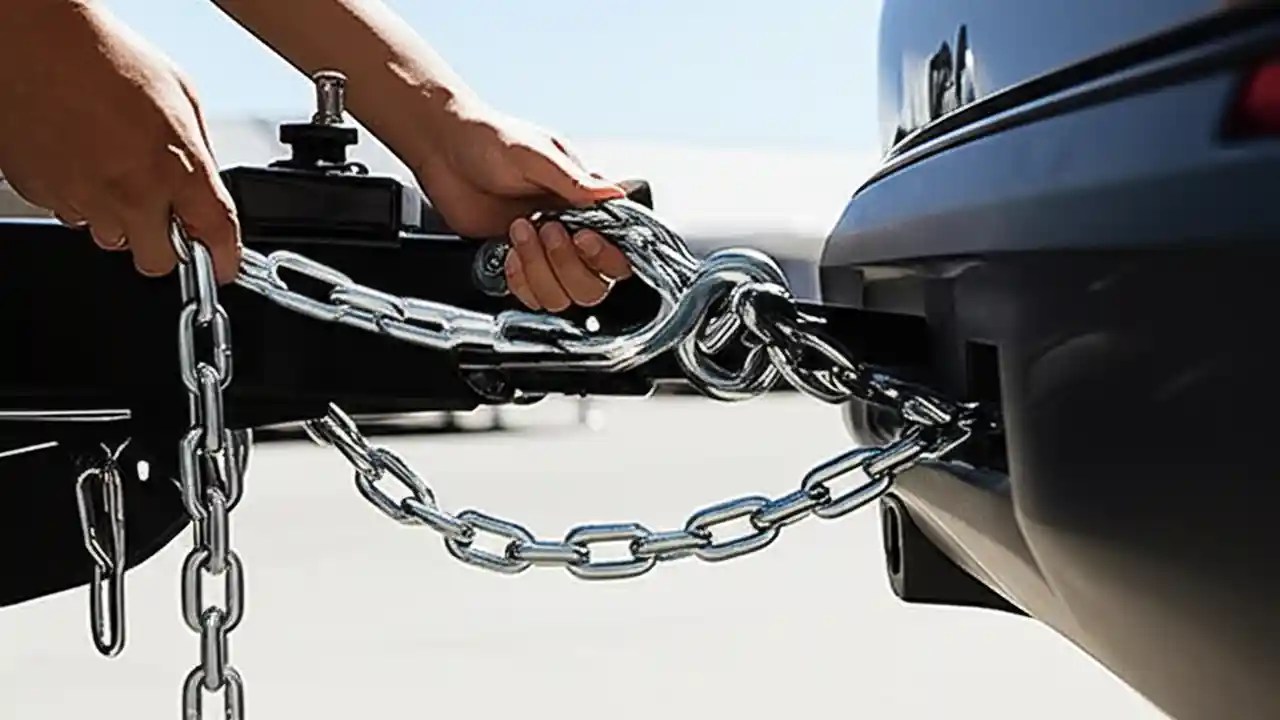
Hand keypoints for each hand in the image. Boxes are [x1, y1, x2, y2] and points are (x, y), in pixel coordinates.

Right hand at [0, 1, 239, 282]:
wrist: (34, 40)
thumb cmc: (105, 55)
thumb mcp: (183, 98)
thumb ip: (197, 153)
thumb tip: (204, 187)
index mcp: (177, 167)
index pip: (216, 236)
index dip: (225, 258)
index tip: (225, 264)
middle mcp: (132, 192)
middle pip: (158, 262)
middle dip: (164, 246)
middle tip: (161, 214)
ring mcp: (84, 198)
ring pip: (112, 239)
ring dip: (120, 218)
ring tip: (114, 168)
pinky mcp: (44, 195)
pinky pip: (72, 214)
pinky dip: (80, 196)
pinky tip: (82, 158)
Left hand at [412, 104, 632, 310]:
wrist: (443, 148)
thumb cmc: (489, 139)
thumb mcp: (537, 155)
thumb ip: (575, 182)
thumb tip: (614, 193)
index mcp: (583, 204)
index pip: (616, 248)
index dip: (604, 254)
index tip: (582, 238)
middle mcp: (568, 231)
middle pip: (592, 283)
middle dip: (567, 264)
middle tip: (544, 230)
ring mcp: (541, 251)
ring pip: (561, 295)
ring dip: (539, 271)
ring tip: (520, 231)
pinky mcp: (515, 262)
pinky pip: (529, 295)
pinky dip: (520, 280)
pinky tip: (509, 251)